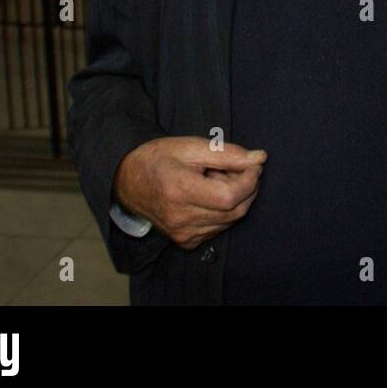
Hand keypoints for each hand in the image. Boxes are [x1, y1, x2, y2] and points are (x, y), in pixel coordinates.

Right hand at [114, 136, 265, 250]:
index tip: (252, 164)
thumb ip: (228, 153)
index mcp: (179, 191)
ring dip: (235, 199)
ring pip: (231, 220)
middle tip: (234, 168)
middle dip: (246, 187)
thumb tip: (259, 158)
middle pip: (235, 210)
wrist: (127, 182)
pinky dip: (224, 211)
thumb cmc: (158, 159)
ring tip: (216, 179)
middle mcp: (180, 218)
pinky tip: (209, 195)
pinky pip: (219, 228)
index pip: (230, 196)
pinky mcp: (185, 241)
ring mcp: (182, 233)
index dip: (249, 179)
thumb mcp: (191, 146)